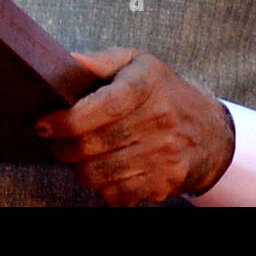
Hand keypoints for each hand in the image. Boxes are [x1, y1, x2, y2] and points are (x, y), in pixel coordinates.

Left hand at [35, 47, 235, 205]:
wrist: (211, 131)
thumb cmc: (164, 93)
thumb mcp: (136, 64)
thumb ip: (98, 61)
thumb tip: (65, 62)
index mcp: (147, 84)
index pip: (103, 106)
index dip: (68, 119)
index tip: (45, 124)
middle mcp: (159, 119)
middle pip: (93, 145)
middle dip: (63, 148)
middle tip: (56, 143)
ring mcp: (164, 154)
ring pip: (99, 174)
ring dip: (80, 169)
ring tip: (80, 157)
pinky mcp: (164, 182)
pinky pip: (116, 194)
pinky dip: (103, 187)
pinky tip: (108, 170)